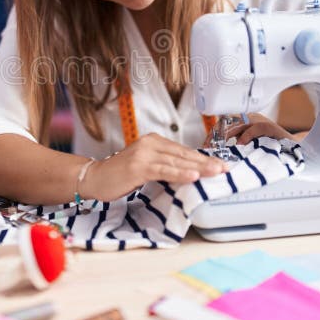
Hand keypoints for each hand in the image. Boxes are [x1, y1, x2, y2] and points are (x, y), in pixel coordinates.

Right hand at [83, 133, 227, 201]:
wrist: (94, 178)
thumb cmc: (120, 175)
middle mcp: (150, 144)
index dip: (204, 158)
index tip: (221, 165)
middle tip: (225, 169)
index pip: (184, 151)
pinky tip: (192, 176)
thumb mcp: (146, 166)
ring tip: (215, 172)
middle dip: (206, 163)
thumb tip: (190, 173)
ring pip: (177, 161)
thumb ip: (165, 166)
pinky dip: (179, 173)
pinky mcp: (138, 167)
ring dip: (198, 168)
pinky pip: (164, 170)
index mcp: (154, 141)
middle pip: (184, 154)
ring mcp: (144, 154)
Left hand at [203, 113, 293, 146]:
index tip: (205, 146)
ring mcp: (259, 121)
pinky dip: (246, 136)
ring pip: (238, 124)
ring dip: (226, 136)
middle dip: (216, 136)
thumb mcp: (249, 145)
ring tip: (219, 147)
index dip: (212, 135)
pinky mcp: (270, 126)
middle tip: (209, 148)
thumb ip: (235, 146)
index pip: (222, 124)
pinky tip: (240, 145)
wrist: (294, 148)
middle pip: (226, 123)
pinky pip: (255, 128)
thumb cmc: (271, 147)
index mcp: (243, 121)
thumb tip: (216, 154)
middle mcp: (250, 118)